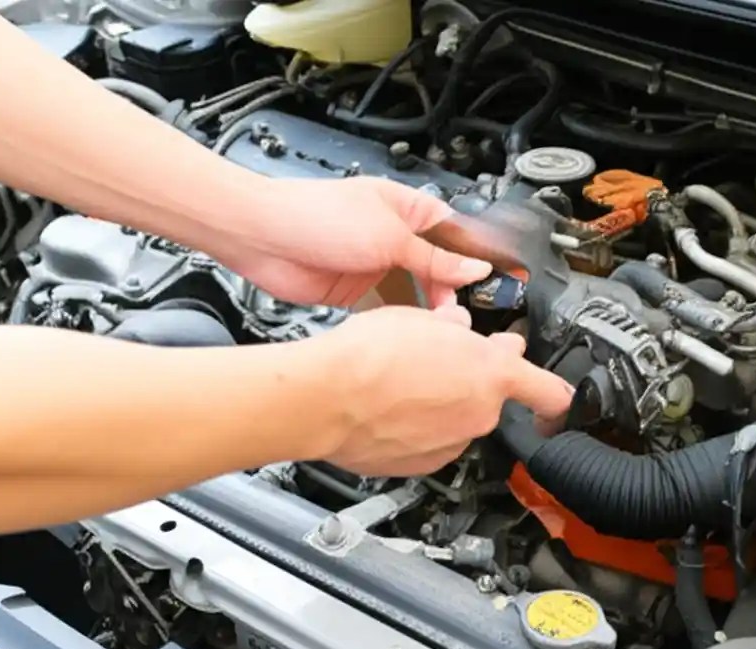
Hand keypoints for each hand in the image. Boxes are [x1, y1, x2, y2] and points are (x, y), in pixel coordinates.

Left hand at [217, 176, 491, 307]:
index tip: (492, 280)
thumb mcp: (390, 237)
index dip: (472, 256)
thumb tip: (474, 268)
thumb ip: (435, 258)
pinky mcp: (354, 292)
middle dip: (450, 288)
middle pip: (436, 266)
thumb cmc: (317, 216)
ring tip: (443, 326)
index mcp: (406, 208)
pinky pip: (388, 310)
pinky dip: (401, 321)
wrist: (262, 238)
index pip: (451, 233)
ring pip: (413, 291)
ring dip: (427, 308)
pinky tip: (414, 333)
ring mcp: (373, 265)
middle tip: (462, 311)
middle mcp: (391, 236)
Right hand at [303, 305, 573, 475]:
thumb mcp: (421, 319)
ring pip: (459, 421)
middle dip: (472, 380)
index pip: (550, 393)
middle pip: (491, 398)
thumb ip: (453, 328)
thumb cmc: (369, 355)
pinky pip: (431, 442)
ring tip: (404, 384)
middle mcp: (480, 415)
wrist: (326, 397)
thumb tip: (457, 326)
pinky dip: (418, 429)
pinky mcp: (422, 464)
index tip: (556, 397)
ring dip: (442, 405)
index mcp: (492, 375)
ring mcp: (452, 444)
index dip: (555, 394)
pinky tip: (391, 408)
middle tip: (440, 359)